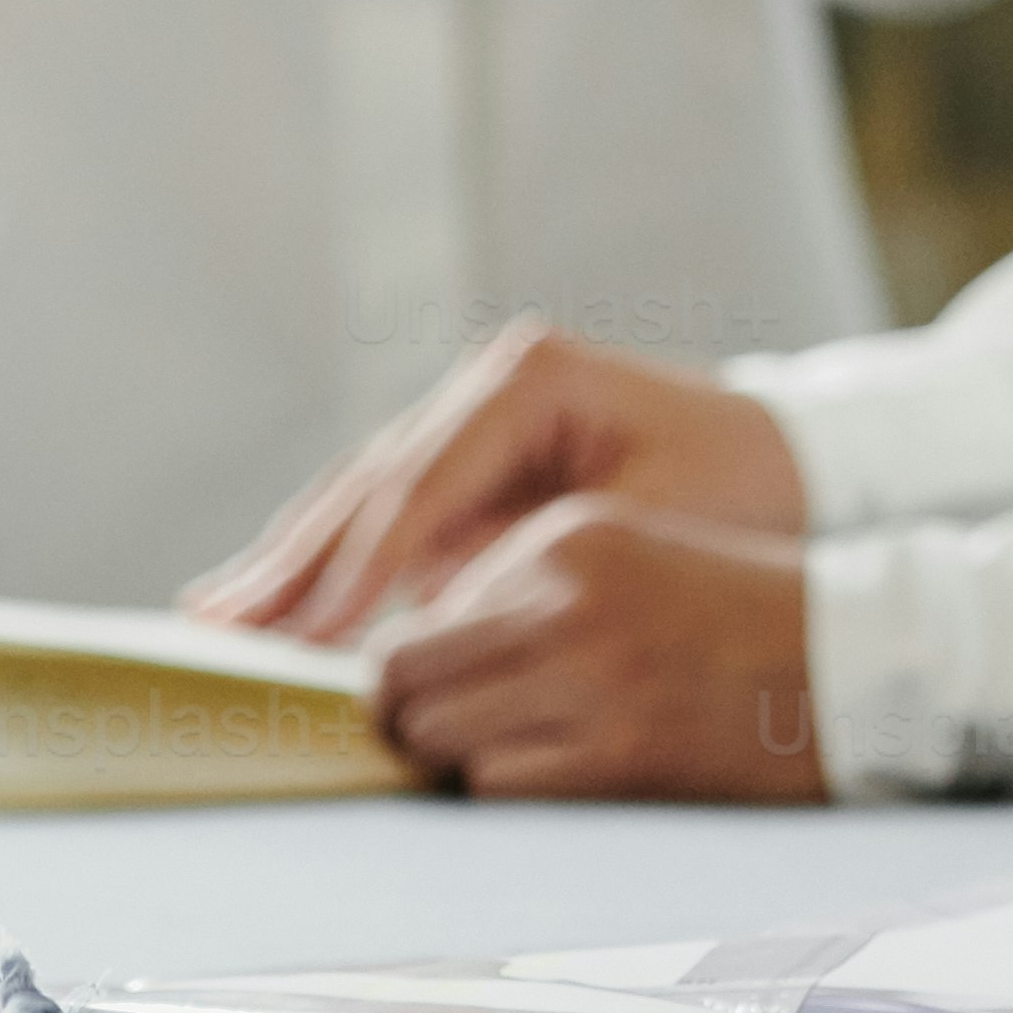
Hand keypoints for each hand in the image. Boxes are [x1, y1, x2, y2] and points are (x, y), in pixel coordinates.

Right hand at [191, 320, 800, 641]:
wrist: (801, 463)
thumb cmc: (743, 495)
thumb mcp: (650, 526)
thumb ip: (535, 565)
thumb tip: (432, 631)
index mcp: (530, 378)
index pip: (421, 483)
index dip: (358, 567)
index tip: (307, 634)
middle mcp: (486, 386)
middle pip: (370, 482)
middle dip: (295, 563)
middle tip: (216, 627)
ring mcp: (471, 422)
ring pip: (361, 496)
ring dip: (290, 562)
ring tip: (211, 616)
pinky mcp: (470, 468)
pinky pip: (385, 518)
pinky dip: (328, 564)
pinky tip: (264, 604)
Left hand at [365, 497, 828, 802]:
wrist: (859, 661)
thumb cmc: (738, 619)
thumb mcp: (629, 559)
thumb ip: (525, 597)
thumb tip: (404, 673)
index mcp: (570, 538)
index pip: (426, 608)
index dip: (425, 663)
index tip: (454, 690)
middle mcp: (567, 600)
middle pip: (405, 675)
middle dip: (416, 714)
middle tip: (454, 735)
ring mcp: (590, 679)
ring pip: (437, 737)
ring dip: (462, 758)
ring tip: (530, 750)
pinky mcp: (614, 757)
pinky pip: (495, 787)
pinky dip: (513, 791)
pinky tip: (571, 772)